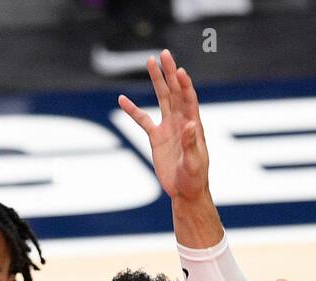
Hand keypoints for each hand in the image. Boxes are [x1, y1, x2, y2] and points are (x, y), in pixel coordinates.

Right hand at [118, 49, 208, 200]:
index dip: (184, 85)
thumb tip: (190, 125)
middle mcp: (181, 121)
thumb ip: (191, 143)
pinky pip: (142, 120)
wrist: (185, 191)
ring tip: (149, 62)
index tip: (179, 71)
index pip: (189, 100)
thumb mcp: (194, 163)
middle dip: (169, 73)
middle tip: (164, 54)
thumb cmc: (194, 178)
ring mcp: (168, 127)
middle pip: (175, 92)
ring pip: (162, 99)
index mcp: (193, 125)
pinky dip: (132, 110)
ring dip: (156, 81)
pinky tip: (122, 99)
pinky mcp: (156, 137)